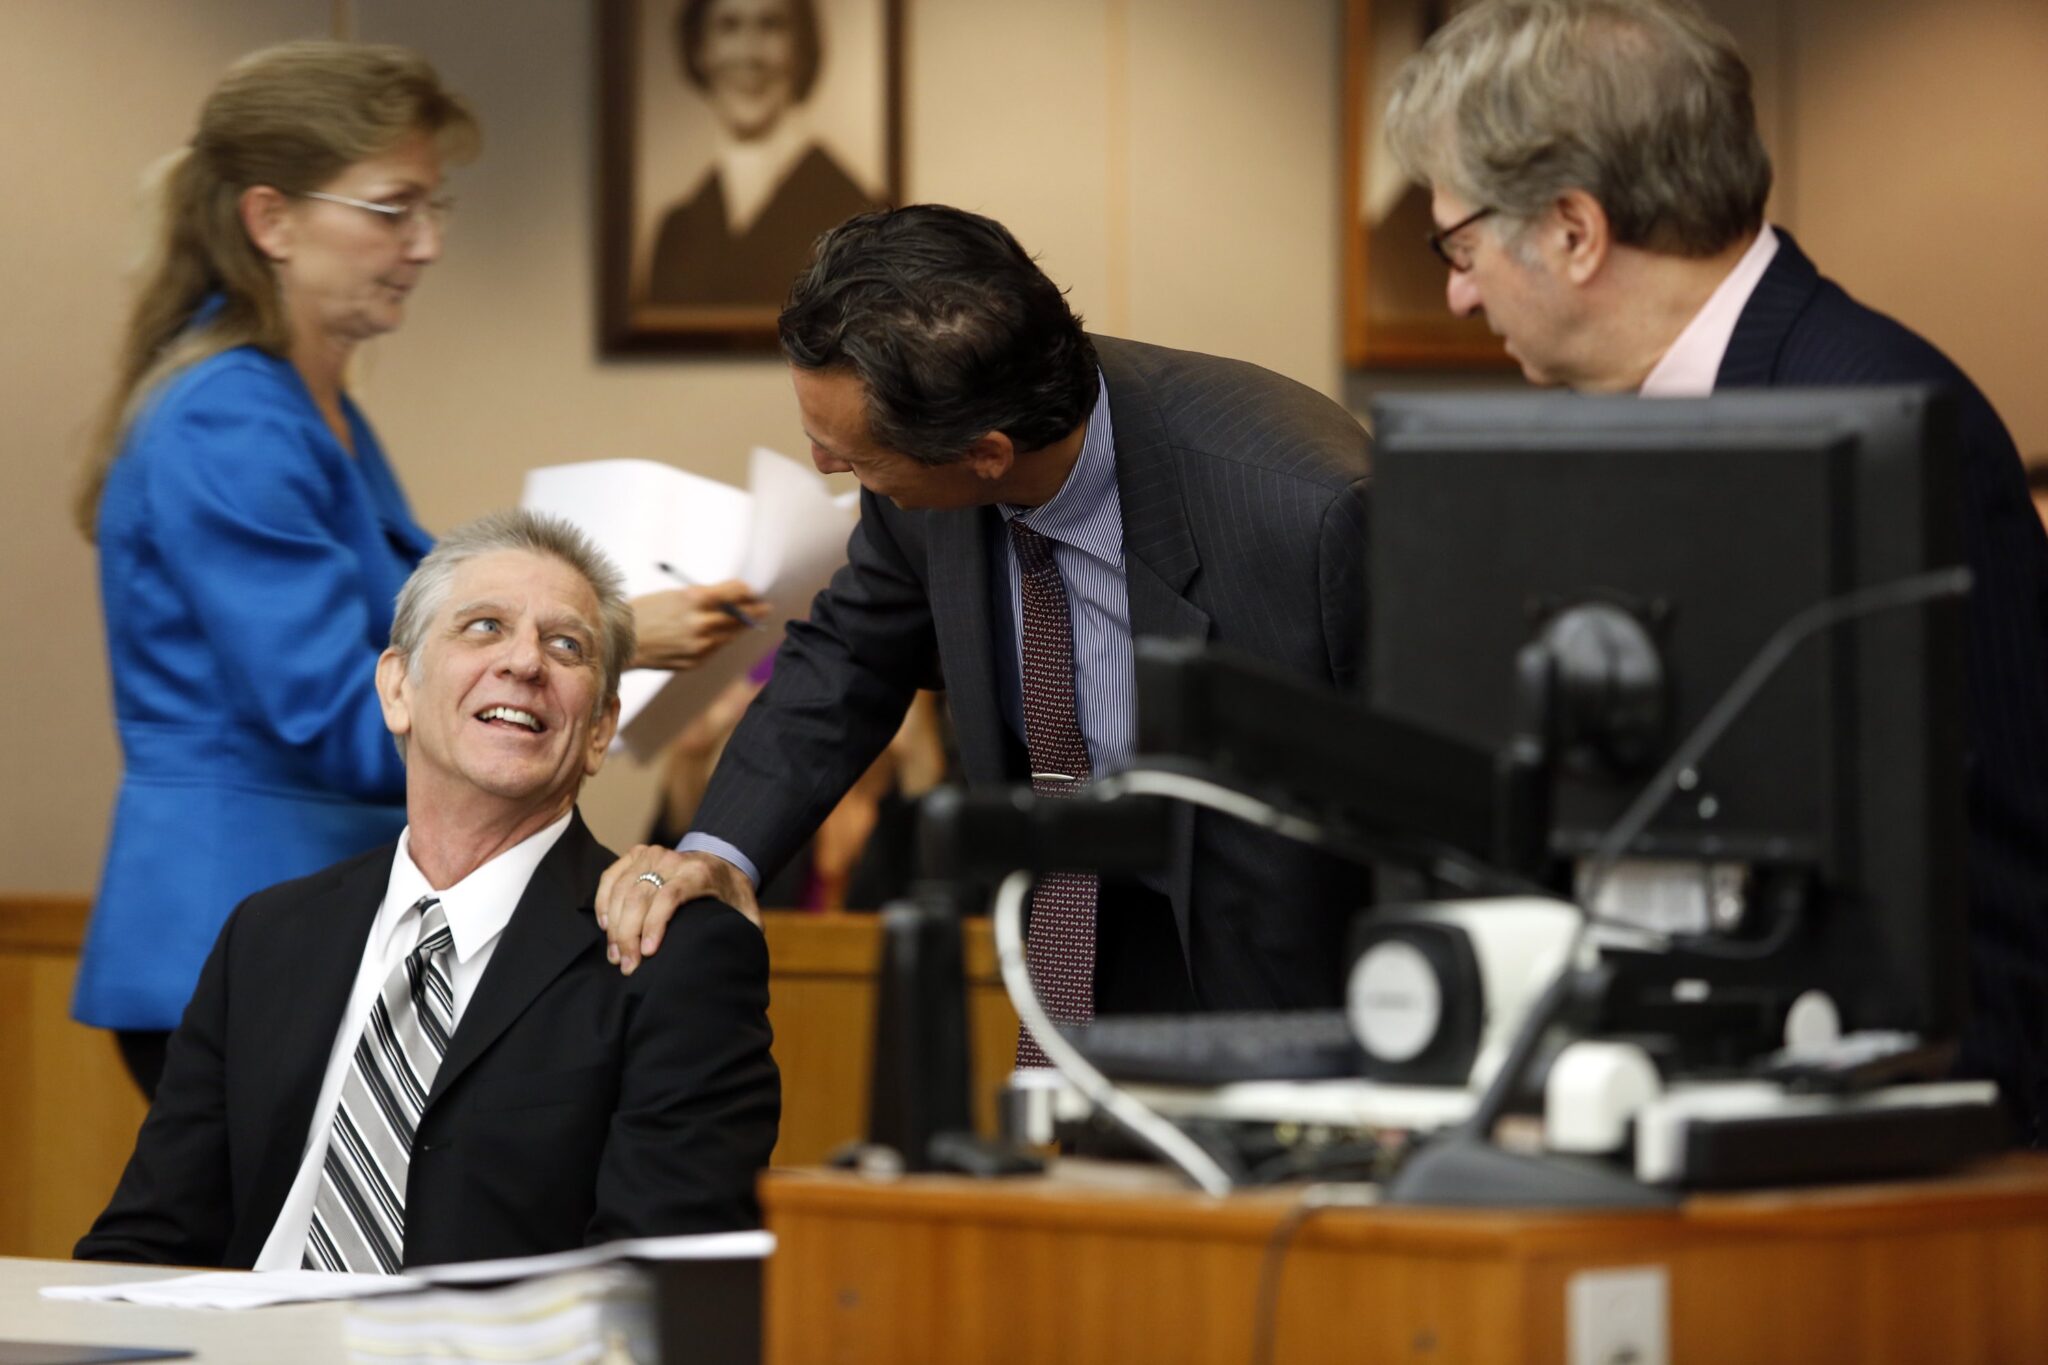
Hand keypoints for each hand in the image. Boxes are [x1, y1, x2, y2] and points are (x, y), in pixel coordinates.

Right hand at [596, 846, 760, 973]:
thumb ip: (747, 932)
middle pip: (639, 897)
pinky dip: (603, 903)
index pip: (669, 896)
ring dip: (614, 927)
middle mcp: (672, 861)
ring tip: (617, 956)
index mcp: (698, 874)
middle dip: (628, 935)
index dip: (654, 925)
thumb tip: (743, 958)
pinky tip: (606, 927)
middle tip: (628, 966)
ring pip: (621, 891)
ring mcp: (651, 855)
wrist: (723, 860)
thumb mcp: (746, 912)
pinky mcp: (635, 855)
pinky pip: (610, 878)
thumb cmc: (731, 894)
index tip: (648, 954)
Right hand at [628, 582, 770, 670]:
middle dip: (755, 610)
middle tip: (765, 607)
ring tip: (750, 620)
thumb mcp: (674, 595)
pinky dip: (721, 640)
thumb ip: (704, 597)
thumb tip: (732, 597)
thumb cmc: (644, 613)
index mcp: (695, 600)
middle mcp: (701, 623)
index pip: (736, 592)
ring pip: (732, 635)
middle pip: (740, 615)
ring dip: (741, 626)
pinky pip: (717, 649)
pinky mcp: (696, 661)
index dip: (748, 590)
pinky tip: (722, 634)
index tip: (754, 591)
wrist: (621, 642)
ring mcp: (700, 645)